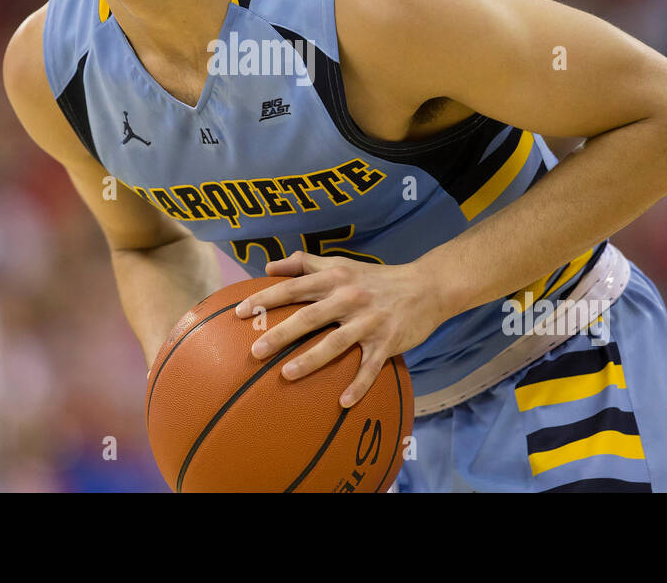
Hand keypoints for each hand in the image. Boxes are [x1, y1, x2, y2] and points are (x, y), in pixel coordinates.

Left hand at [233, 252, 441, 407]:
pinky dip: (358, 385)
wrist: (427, 286)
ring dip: (311, 360)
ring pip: (336, 343)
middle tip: (255, 352)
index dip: (266, 298)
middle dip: (281, 334)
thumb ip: (305, 264)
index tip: (240, 312)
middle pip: (310, 317)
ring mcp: (370, 322)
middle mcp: (350, 299)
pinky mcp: (388, 342)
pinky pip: (370, 367)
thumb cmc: (375, 278)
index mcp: (335, 278)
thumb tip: (269, 266)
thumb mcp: (341, 263)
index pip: (294, 287)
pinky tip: (343, 402)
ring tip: (286, 375)